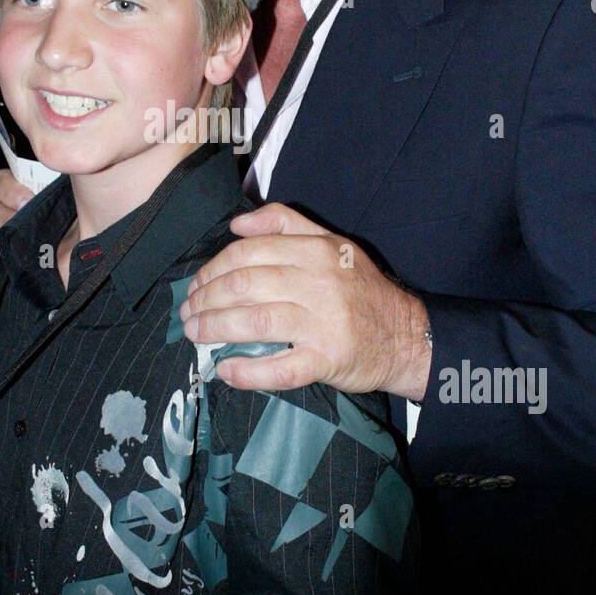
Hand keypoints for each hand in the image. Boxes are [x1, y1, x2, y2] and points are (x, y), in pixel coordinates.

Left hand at [179, 203, 431, 398]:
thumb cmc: (360, 289)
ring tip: (195, 335)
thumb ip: (285, 223)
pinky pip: (280, 368)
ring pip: (255, 323)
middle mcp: (318, 283)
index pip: (249, 252)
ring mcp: (323, 324)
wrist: (407, 335)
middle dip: (206, 300)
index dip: (213, 268)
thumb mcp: (332, 243)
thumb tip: (236, 224)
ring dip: (215, 330)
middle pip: (245, 286)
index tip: (197, 284)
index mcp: (316, 251)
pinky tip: (226, 370)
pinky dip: (247, 371)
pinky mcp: (327, 361)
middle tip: (188, 313)